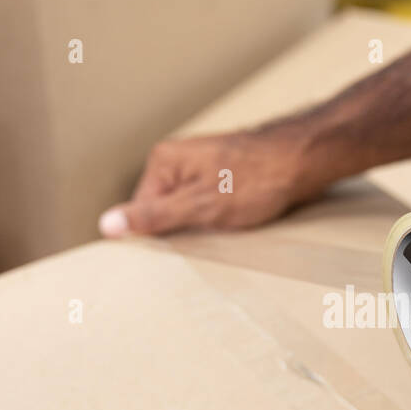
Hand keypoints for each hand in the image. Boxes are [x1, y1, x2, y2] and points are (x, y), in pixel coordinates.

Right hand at [98, 127, 324, 236]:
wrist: (303, 160)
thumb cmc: (256, 179)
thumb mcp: (199, 206)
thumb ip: (154, 216)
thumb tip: (107, 225)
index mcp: (163, 162)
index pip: (140, 212)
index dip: (158, 235)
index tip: (178, 249)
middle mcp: (177, 161)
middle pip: (162, 212)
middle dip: (181, 231)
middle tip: (206, 239)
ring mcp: (200, 168)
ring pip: (187, 212)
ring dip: (202, 227)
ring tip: (224, 228)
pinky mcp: (221, 178)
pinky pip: (206, 207)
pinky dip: (217, 221)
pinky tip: (235, 223)